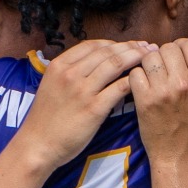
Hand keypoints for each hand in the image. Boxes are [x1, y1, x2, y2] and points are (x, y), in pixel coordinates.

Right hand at [15, 39, 151, 169]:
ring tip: (149, 58)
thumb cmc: (46, 118)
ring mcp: (83, 90)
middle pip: (107, 52)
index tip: (128, 44)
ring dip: (136, 58)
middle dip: (130, 47)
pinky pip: (119, 88)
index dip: (114, 42)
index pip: (92, 45)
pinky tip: (142, 80)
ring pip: (116, 65)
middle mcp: (71, 73)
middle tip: (147, 47)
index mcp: (60, 65)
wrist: (38, 145)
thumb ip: (69, 72)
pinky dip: (133, 80)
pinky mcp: (94, 108)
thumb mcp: (51, 85)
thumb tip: (92, 62)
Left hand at [130, 38, 187, 166]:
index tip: (176, 56)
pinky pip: (135, 74)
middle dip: (162, 55)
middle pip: (167, 48)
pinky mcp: (145, 100)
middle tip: (161, 68)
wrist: (179, 157)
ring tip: (151, 77)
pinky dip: (136, 78)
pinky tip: (142, 88)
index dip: (180, 47)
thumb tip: (183, 51)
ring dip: (148, 65)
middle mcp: (184, 83)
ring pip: (149, 57)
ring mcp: (163, 91)